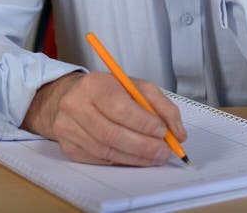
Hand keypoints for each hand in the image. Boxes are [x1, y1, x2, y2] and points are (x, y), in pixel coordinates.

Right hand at [21, 72, 186, 165]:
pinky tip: (136, 158)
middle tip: (164, 151)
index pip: (119, 107)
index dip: (143, 123)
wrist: (71, 97)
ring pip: (107, 150)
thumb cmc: (108, 91)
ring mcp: (69, 129)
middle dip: (143, 145)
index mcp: (94, 84)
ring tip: (155, 156)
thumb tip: (178, 132)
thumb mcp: (136, 87)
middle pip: (112, 133)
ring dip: (136, 157)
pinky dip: (122, 161)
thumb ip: (162, 105)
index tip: (162, 131)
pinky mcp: (69, 148)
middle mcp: (76, 106)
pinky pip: (100, 160)